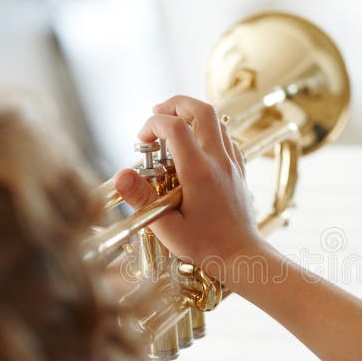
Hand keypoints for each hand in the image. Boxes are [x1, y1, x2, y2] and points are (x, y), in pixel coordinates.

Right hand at [113, 95, 262, 282]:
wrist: (241, 256)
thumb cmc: (205, 246)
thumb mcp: (166, 227)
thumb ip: (143, 198)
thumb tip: (120, 175)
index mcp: (199, 171)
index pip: (174, 127)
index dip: (152, 124)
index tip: (140, 141)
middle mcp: (219, 161)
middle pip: (202, 109)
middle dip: (175, 104)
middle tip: (156, 115)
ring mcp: (232, 163)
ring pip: (217, 120)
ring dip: (192, 116)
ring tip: (172, 129)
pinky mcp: (239, 170)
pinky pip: (227, 138)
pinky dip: (208, 132)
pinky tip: (195, 148)